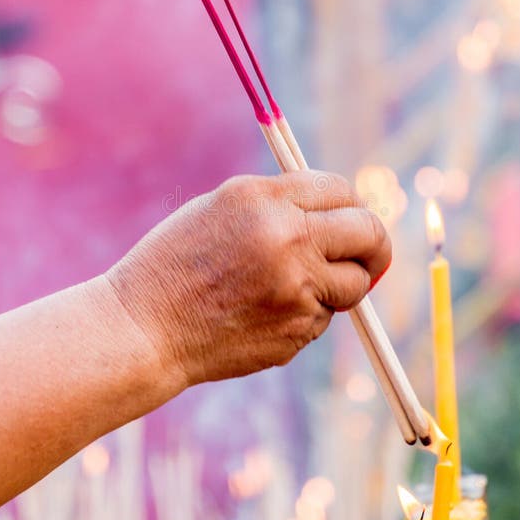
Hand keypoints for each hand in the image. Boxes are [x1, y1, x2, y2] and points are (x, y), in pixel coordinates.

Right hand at [107, 171, 390, 389]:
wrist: (143, 328)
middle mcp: (288, 238)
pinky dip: (307, 315)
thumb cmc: (174, 264)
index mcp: (264, 199)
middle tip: (370, 255)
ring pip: (356, 284)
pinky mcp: (298, 330)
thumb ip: (280, 204)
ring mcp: (297, 288)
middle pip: (369, 232)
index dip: (349, 204)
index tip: (351, 218)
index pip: (339, 190)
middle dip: (375, 244)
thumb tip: (338, 212)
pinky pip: (324, 317)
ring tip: (293, 287)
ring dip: (340, 284)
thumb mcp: (221, 209)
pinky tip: (262, 314)